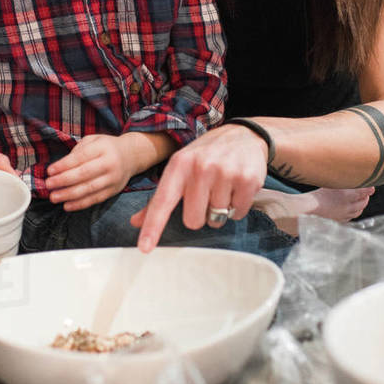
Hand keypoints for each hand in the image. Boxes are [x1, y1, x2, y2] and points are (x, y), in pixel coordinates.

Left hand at [46, 134, 138, 210]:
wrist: (132, 156)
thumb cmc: (107, 147)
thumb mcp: (93, 140)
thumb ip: (78, 151)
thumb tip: (60, 167)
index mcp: (102, 148)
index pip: (80, 158)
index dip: (63, 165)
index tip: (49, 171)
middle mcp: (109, 163)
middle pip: (83, 174)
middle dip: (63, 181)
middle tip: (48, 185)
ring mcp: (113, 179)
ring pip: (88, 189)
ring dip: (69, 195)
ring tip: (54, 197)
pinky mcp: (113, 191)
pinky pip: (95, 199)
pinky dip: (80, 204)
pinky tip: (67, 205)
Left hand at [130, 123, 268, 251]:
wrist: (244, 135)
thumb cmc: (207, 154)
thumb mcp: (181, 166)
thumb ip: (160, 196)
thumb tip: (136, 222)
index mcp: (179, 164)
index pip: (163, 201)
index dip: (153, 226)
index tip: (144, 248)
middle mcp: (200, 167)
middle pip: (193, 220)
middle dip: (200, 214)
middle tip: (207, 194)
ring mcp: (224, 172)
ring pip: (216, 218)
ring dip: (221, 209)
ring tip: (224, 186)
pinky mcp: (246, 180)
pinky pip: (238, 213)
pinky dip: (238, 206)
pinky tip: (237, 187)